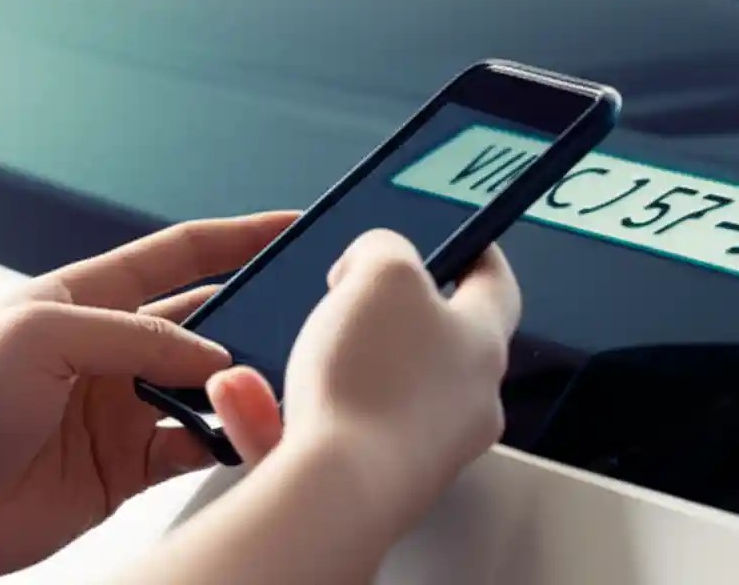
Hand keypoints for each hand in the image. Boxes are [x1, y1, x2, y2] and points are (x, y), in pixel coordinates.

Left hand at [0, 212, 296, 578]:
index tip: (290, 227)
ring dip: (241, 386)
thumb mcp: (41, 336)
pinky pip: (197, 447)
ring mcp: (123, 409)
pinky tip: (237, 436)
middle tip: (296, 320)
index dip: (238, 236)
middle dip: (253, 317)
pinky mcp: (128, 467)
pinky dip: (225, 442)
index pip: (179, 254)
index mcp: (85, 299)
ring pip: (210, 388)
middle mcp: (112, 351)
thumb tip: (215, 356)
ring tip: (262, 386)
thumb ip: (139, 336)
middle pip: (206, 321)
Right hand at [206, 229, 519, 533]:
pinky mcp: (376, 485)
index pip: (496, 288)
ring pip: (364, 392)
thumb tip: (375, 260)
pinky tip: (242, 398)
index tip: (464, 241)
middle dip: (376, 317)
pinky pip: (323, 438)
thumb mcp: (383, 271)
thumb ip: (385, 249)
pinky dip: (277, 416)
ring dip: (310, 367)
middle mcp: (466, 402)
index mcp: (482, 344)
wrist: (338, 497)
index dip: (477, 256)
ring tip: (260, 359)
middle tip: (341, 299)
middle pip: (428, 344)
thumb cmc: (373, 385)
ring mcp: (424, 450)